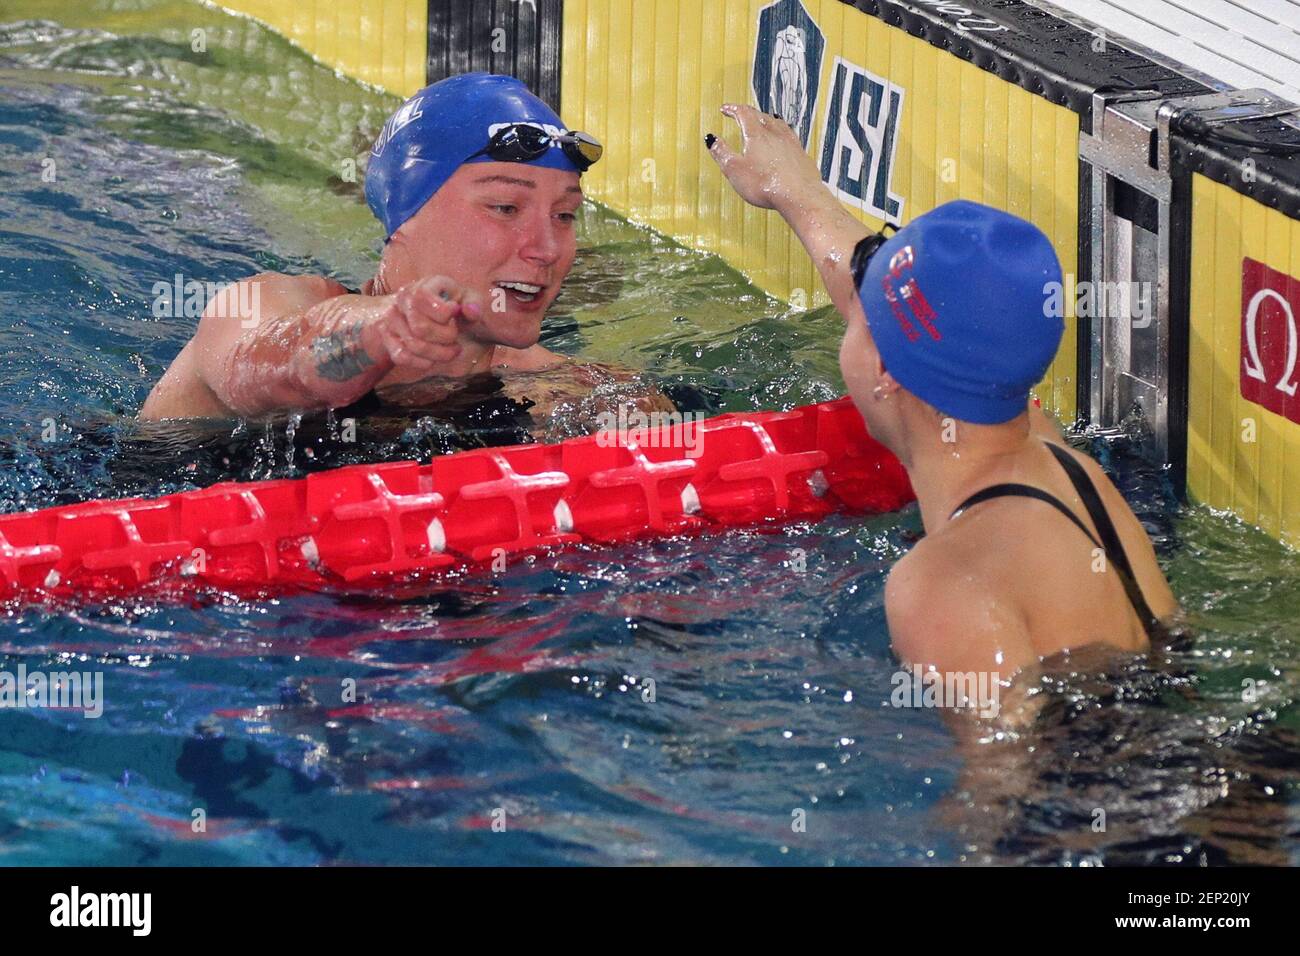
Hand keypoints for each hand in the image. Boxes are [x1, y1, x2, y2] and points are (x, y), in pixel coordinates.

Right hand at [372, 275, 480, 371]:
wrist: (429, 311)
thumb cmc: (452, 303)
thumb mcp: (467, 298)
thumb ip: (473, 303)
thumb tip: (470, 311)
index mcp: (422, 285)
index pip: (422, 299)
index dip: (443, 313)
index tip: (455, 314)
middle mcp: (402, 300)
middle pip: (420, 328)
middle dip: (445, 337)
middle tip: (455, 336)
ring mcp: (391, 319)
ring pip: (413, 345)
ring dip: (439, 353)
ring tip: (451, 349)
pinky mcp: (387, 337)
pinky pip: (401, 357)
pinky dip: (422, 362)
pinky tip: (433, 359)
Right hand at [706, 104, 823, 211]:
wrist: (799, 196)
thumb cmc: (767, 185)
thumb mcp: (735, 170)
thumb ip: (722, 153)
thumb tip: (711, 139)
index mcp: (756, 135)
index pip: (743, 113)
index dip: (732, 109)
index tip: (726, 109)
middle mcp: (775, 134)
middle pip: (761, 116)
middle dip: (749, 113)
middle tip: (741, 113)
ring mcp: (791, 143)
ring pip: (778, 123)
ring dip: (768, 119)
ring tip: (764, 119)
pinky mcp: (801, 154)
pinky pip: (790, 136)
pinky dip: (783, 132)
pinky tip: (785, 138)